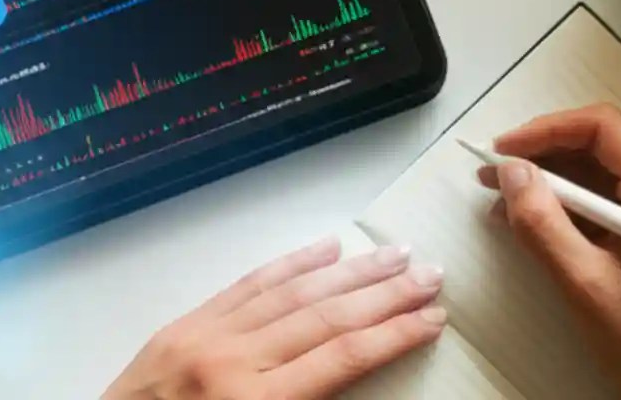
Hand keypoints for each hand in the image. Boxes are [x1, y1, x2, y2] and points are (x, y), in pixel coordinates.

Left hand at [103, 237, 446, 399]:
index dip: (394, 336)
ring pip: (292, 291)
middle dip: (385, 294)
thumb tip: (352, 370)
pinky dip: (290, 264)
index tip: (434, 319)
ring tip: (394, 254)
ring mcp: (206, 335)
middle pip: (326, 316)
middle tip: (431, 272)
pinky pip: (247, 285)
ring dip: (350, 271)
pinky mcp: (185, 323)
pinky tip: (325, 248)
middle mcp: (233, 361)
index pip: (342, 359)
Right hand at [480, 104, 620, 399]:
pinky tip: (533, 214)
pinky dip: (571, 199)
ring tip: (504, 194)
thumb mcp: (583, 282)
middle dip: (544, 152)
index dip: (547, 130)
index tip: (503, 149)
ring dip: (553, 176)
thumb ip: (542, 222)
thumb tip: (511, 172)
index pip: (604, 128)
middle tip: (495, 171)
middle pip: (603, 141)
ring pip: (603, 166)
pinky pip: (611, 192)